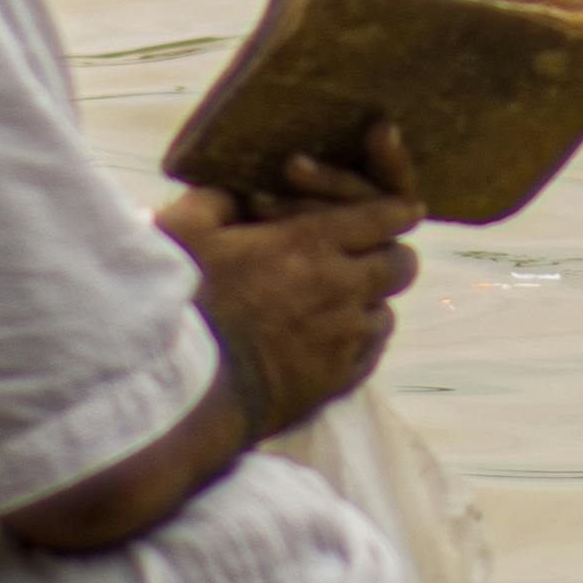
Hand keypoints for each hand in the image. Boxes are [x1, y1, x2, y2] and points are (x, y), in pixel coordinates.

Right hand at [161, 118, 422, 435]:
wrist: (182, 388)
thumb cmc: (181, 302)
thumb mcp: (187, 229)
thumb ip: (221, 198)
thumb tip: (240, 194)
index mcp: (309, 243)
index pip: (384, 215)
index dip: (393, 209)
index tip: (395, 209)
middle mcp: (339, 288)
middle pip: (401, 264)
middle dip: (390, 252)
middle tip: (370, 252)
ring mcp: (342, 339)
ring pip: (387, 311)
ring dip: (372, 300)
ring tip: (345, 298)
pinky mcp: (334, 381)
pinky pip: (372, 353)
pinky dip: (362, 340)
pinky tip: (337, 337)